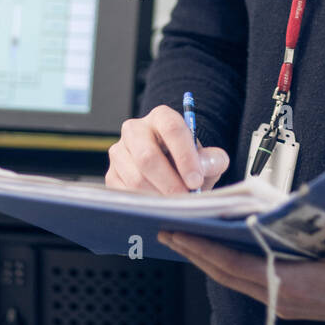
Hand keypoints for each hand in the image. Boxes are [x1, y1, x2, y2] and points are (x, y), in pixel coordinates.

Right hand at [106, 104, 229, 194]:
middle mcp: (135, 129)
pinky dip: (144, 204)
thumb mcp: (207, 159)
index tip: (195, 181)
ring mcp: (119, 151)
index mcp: (161, 117)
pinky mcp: (111, 174)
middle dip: (169, 182)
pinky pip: (125, 192)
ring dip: (158, 196)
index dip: (185, 156)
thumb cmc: (188, 163)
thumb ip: (212, 160)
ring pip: (135, 178)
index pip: (172, 129)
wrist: (170, 172)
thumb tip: (204, 167)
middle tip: (185, 199)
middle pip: (147, 156)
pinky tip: (159, 207)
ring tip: (175, 205)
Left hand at [158, 212, 324, 324]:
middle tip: (167, 231)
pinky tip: (219, 249)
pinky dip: (228, 264)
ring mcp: (283, 301)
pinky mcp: (288, 299)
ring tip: (184, 237)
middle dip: (195, 253)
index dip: (208, 250)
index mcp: (296, 286)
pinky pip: (247, 281)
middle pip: (227, 275)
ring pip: (233, 280)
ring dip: (207, 260)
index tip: (182, 234)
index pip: (240, 266)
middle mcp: (282, 297)